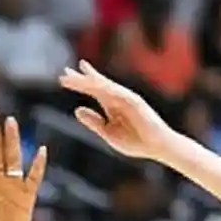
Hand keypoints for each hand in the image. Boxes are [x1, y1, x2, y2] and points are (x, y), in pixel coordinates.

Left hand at [59, 60, 180, 161]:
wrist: (157, 147)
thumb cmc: (136, 141)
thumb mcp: (108, 133)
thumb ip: (94, 122)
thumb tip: (76, 109)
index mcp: (111, 105)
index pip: (92, 91)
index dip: (79, 83)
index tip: (63, 77)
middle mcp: (117, 98)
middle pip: (96, 85)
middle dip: (80, 78)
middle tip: (63, 73)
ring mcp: (127, 98)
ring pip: (105, 86)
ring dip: (90, 81)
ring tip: (74, 76)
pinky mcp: (135, 102)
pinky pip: (118, 93)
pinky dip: (106, 88)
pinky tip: (94, 84)